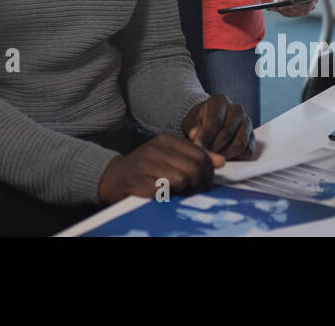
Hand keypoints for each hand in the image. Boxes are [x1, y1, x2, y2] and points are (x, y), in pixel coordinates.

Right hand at [96, 133, 219, 204]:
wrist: (113, 177)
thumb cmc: (145, 167)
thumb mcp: (169, 155)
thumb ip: (194, 156)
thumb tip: (221, 161)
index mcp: (165, 140)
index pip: (200, 154)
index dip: (208, 171)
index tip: (205, 180)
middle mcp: (155, 149)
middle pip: (194, 168)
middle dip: (200, 183)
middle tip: (195, 189)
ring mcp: (146, 166)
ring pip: (183, 179)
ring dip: (185, 190)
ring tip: (179, 192)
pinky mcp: (139, 184)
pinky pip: (166, 191)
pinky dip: (170, 196)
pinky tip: (165, 194)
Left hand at [180, 96, 255, 160]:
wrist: (208, 124)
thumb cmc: (198, 122)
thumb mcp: (191, 123)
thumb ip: (192, 129)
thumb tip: (195, 136)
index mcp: (220, 101)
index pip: (215, 121)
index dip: (205, 136)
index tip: (198, 147)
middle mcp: (236, 109)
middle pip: (227, 133)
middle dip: (214, 147)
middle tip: (205, 155)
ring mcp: (247, 122)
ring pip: (240, 143)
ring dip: (225, 154)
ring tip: (214, 157)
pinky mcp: (252, 136)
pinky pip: (248, 151)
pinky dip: (237, 158)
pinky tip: (225, 157)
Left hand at [270, 0, 313, 16]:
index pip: (310, 3)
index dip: (303, 5)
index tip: (295, 3)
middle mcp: (306, 3)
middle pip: (301, 11)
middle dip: (293, 9)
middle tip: (284, 6)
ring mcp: (298, 7)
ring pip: (293, 13)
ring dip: (285, 11)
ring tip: (277, 7)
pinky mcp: (290, 9)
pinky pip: (285, 12)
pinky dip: (279, 11)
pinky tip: (272, 8)